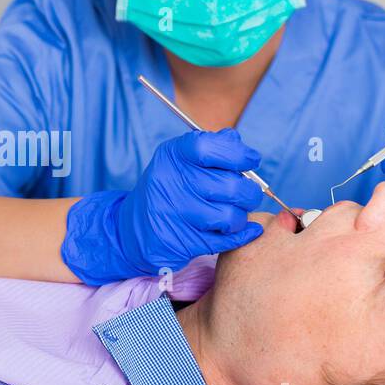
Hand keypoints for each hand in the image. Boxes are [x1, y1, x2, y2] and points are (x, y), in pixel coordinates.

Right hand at [62, 129, 264, 284]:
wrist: (133, 229)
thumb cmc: (168, 189)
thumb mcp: (180, 160)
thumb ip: (211, 147)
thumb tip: (238, 143)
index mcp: (172, 156)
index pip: (212, 148)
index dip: (239, 154)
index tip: (251, 161)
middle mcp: (170, 183)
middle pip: (231, 186)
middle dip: (249, 193)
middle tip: (247, 195)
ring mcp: (175, 215)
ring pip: (231, 217)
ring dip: (241, 217)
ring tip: (234, 214)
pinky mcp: (181, 242)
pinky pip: (226, 240)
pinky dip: (241, 235)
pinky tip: (243, 229)